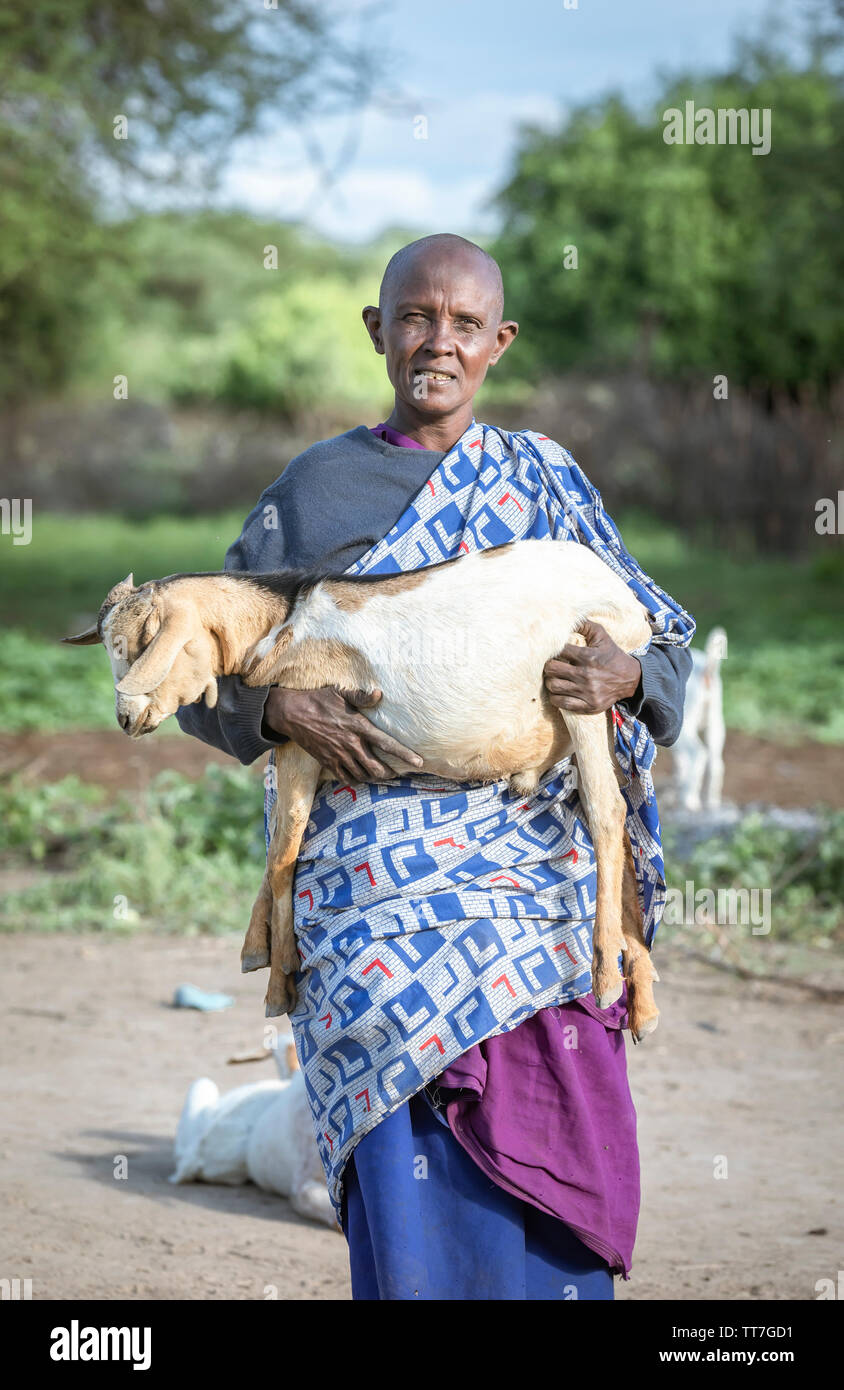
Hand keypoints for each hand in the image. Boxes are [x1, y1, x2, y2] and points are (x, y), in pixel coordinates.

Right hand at [263, 686, 424, 782]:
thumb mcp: (340, 692)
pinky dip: (357, 780)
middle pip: (377, 768)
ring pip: (364, 776)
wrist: (292, 714)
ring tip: (381, 776)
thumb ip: (361, 696)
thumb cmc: (318, 700)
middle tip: (397, 773)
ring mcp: (339, 755)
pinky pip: (347, 778)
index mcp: (358, 726)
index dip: (405, 754)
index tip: (419, 763)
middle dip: (390, 773)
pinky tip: (361, 777)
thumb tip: (379, 693)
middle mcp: (351, 744)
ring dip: (375, 778)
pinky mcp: (328, 762)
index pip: (387, 743)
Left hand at [543, 620, 640, 714]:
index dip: (553, 650)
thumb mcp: (602, 637)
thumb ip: (585, 626)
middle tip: (552, 666)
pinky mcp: (588, 705)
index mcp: (588, 656)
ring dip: (550, 682)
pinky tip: (558, 692)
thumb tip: (569, 618)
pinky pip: (562, 703)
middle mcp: (586, 675)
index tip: (554, 652)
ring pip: (554, 686)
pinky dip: (556, 698)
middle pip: (551, 669)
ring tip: (555, 678)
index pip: (559, 650)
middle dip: (549, 666)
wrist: (631, 679)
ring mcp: (587, 691)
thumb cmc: (613, 656)